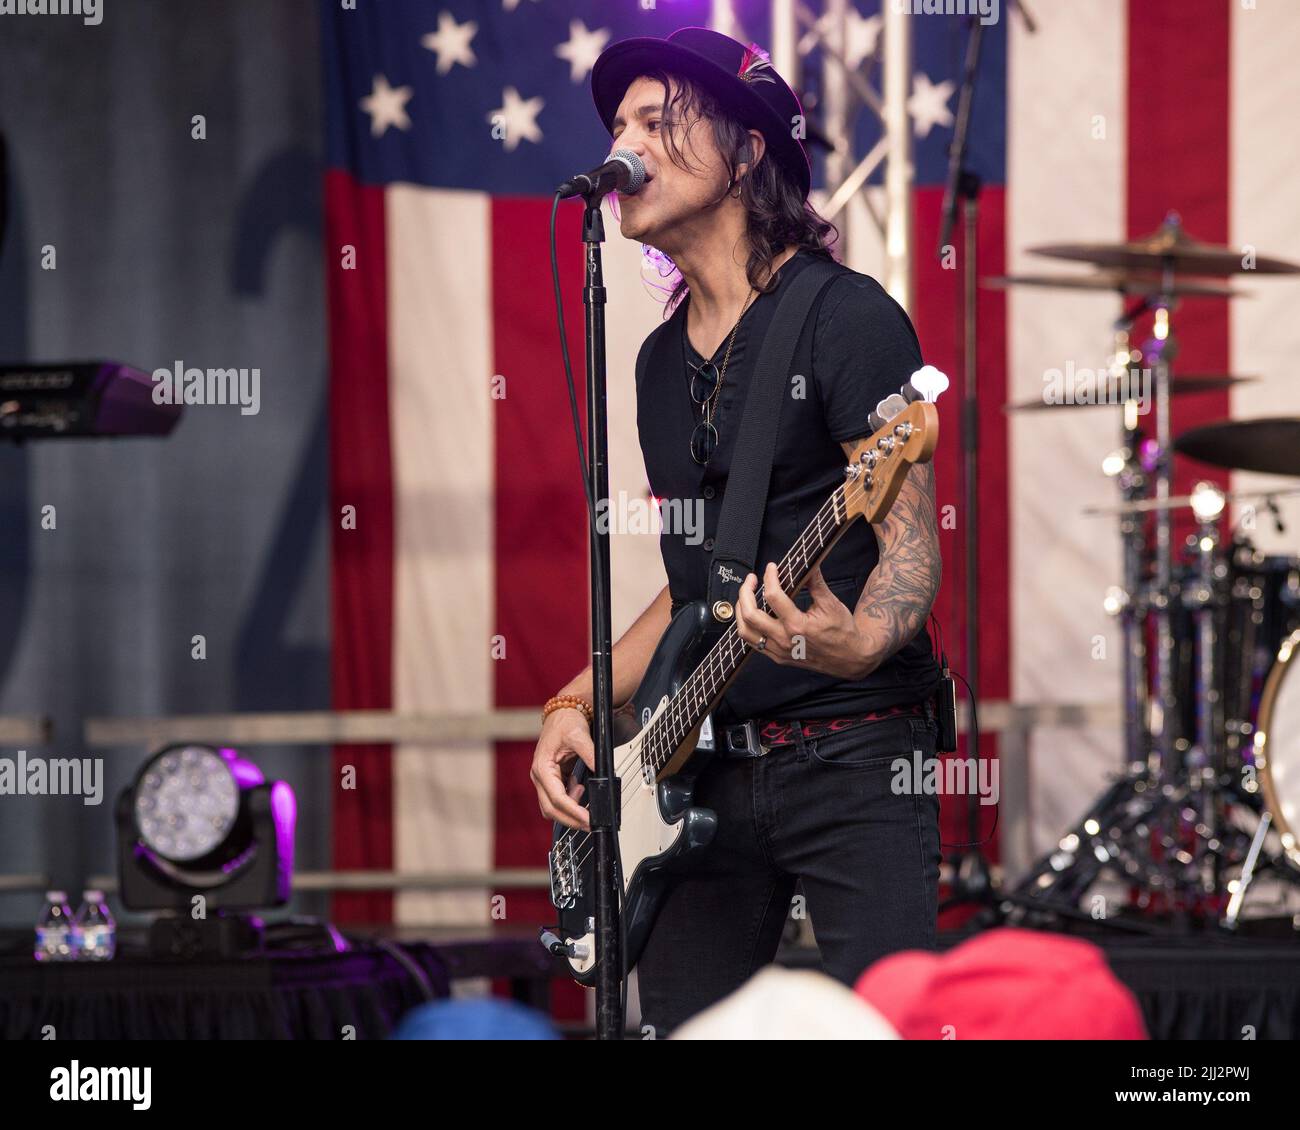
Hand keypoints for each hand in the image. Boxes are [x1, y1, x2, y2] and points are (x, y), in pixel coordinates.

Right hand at [530, 707, 593, 830]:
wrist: (562, 713)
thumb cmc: (566, 722)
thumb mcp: (580, 735)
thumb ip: (591, 755)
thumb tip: (602, 772)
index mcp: (542, 767)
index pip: (556, 798)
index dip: (573, 812)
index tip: (588, 820)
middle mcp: (539, 776)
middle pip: (551, 809)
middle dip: (571, 819)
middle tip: (590, 824)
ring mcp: (544, 779)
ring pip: (553, 807)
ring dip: (570, 810)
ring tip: (584, 794)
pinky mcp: (551, 780)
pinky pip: (558, 798)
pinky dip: (570, 800)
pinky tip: (579, 787)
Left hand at [735, 563, 873, 680]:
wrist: (850, 658)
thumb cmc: (842, 632)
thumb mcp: (831, 603)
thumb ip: (815, 582)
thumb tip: (808, 562)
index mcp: (798, 626)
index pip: (773, 596)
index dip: (769, 577)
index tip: (772, 567)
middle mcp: (785, 640)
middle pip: (750, 615)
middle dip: (745, 592)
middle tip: (751, 579)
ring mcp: (779, 651)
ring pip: (745, 631)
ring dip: (741, 611)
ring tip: (746, 596)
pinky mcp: (778, 657)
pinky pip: (753, 643)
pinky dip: (748, 626)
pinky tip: (752, 615)